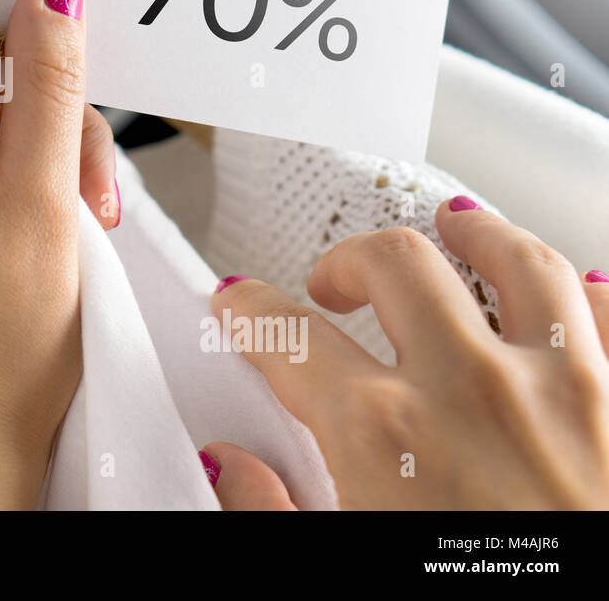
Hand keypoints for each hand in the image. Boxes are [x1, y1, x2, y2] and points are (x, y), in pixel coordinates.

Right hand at [201, 199, 608, 509]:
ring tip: (449, 239)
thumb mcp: (339, 576)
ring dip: (470, 238)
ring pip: (515, 260)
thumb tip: (232, 467)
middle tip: (334, 282)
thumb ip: (269, 519)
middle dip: (350, 260)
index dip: (251, 309)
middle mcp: (471, 390)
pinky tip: (563, 299)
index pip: (287, 334)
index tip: (244, 306)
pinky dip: (585, 296)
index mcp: (381, 434)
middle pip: (395, 262)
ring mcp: (567, 392)